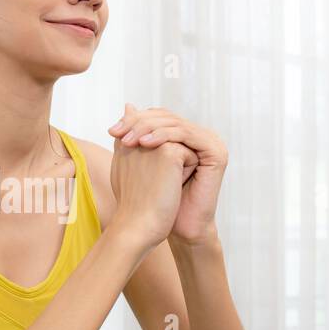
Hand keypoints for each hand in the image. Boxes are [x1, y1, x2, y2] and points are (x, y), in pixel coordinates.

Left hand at [108, 103, 226, 244]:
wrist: (174, 225)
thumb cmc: (156, 198)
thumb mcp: (142, 158)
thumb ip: (137, 132)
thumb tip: (127, 104)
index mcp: (187, 135)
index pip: (160, 117)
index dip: (136, 120)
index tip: (111, 131)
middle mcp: (201, 136)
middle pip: (168, 119)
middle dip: (139, 123)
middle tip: (116, 132)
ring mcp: (211, 143)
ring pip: (175, 125)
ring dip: (147, 129)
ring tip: (127, 140)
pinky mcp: (216, 152)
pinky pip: (186, 135)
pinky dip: (163, 137)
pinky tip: (144, 143)